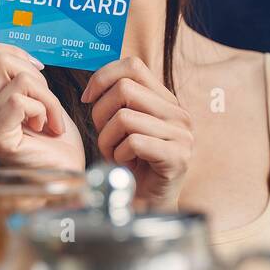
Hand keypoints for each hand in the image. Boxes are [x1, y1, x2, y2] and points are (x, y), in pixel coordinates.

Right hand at [0, 33, 84, 169]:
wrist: (67, 175)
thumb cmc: (53, 138)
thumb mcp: (34, 94)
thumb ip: (12, 69)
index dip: (12, 50)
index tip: (37, 70)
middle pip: (0, 61)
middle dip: (35, 76)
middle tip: (45, 103)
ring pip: (17, 79)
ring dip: (46, 96)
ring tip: (49, 119)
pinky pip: (20, 101)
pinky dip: (45, 109)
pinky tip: (49, 128)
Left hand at [81, 56, 192, 208]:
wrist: (148, 204)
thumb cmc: (132, 165)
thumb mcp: (124, 126)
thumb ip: (118, 102)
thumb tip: (93, 87)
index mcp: (165, 100)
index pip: (133, 65)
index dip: (103, 77)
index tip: (88, 99)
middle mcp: (177, 113)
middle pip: (124, 90)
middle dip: (100, 114)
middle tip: (105, 137)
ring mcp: (181, 135)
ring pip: (124, 118)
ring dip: (107, 140)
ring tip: (115, 154)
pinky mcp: (177, 157)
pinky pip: (133, 142)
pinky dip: (119, 155)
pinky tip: (125, 165)